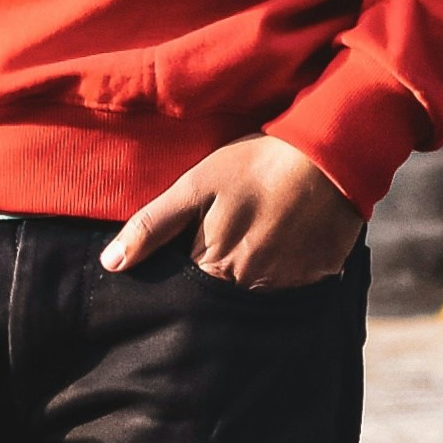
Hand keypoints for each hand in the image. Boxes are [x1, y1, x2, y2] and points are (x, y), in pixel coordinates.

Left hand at [99, 135, 364, 288]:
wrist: (330, 154)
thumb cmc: (257, 164)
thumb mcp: (196, 184)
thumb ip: (153, 226)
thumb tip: (111, 264)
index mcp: (213, 265)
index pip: (186, 281)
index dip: (188, 257)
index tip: (199, 231)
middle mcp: (248, 286)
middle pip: (221, 287)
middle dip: (220, 263)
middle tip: (237, 222)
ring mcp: (285, 286)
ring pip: (255, 287)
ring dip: (254, 265)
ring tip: (263, 225)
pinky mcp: (317, 278)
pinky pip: (292, 283)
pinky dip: (286, 264)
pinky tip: (289, 234)